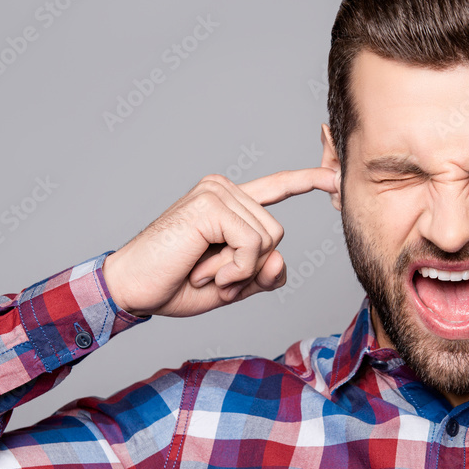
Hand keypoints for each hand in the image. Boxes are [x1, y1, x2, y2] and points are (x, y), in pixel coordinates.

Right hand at [102, 168, 338, 317]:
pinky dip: (235, 269)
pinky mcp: (211, 205)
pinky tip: (205, 271)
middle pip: (277, 233)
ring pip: (268, 240)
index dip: (308, 181)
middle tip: (211, 273)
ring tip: (203, 270)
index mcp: (229, 202)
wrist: (132, 290)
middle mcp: (223, 189)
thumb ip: (263, 273)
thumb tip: (279, 258)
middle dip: (250, 267)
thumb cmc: (175, 284)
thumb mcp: (233, 284)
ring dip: (239, 270)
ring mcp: (216, 193)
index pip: (276, 188)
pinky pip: (253, 245)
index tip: (336, 178)